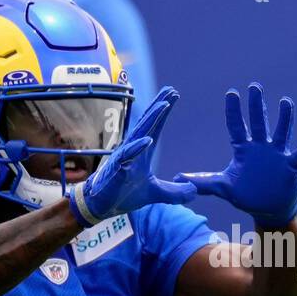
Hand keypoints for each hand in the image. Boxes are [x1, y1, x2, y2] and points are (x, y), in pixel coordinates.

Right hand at [67, 87, 196, 225]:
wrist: (103, 205)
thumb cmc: (124, 193)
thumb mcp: (155, 193)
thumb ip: (174, 192)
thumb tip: (193, 192)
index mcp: (142, 151)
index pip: (155, 127)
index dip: (164, 111)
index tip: (174, 94)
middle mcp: (133, 149)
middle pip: (148, 123)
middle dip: (159, 106)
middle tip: (171, 90)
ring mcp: (125, 157)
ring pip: (139, 134)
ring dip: (151, 119)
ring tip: (164, 106)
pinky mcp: (118, 169)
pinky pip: (127, 156)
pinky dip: (137, 147)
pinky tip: (147, 139)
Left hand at [175, 82, 296, 226]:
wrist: (268, 208)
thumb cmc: (247, 195)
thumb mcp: (223, 188)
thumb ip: (203, 182)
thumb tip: (177, 178)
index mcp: (244, 150)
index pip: (237, 126)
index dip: (234, 111)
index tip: (231, 93)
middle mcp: (261, 147)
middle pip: (259, 122)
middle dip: (256, 105)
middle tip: (255, 86)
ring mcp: (277, 155)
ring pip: (281, 132)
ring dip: (284, 118)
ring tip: (286, 101)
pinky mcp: (291, 166)